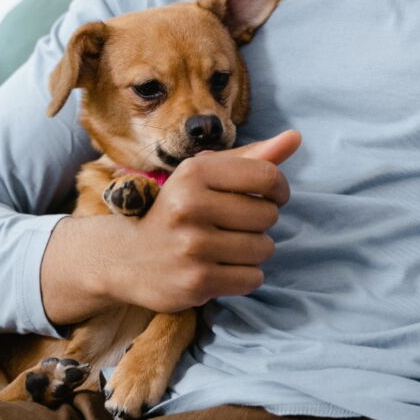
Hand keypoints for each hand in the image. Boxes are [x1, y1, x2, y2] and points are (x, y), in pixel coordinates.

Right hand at [40, 130, 300, 323]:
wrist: (124, 257)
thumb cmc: (176, 209)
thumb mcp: (205, 176)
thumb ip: (251, 157)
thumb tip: (295, 137)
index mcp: (193, 173)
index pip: (267, 175)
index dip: (278, 188)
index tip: (268, 196)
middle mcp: (190, 206)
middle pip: (268, 215)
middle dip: (259, 222)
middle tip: (232, 225)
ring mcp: (193, 247)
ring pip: (264, 248)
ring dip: (253, 251)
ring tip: (225, 247)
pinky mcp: (197, 282)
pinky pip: (253, 278)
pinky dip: (244, 276)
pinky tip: (220, 268)